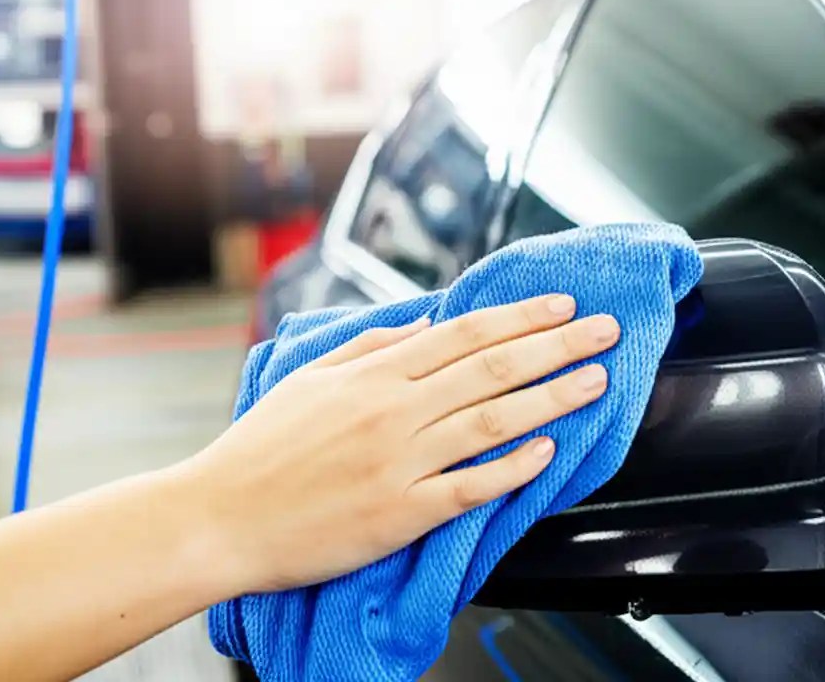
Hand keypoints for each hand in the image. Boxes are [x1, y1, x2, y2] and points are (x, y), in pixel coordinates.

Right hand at [180, 294, 618, 595]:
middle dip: (557, 345)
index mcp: (373, 375)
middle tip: (605, 331)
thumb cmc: (261, 449)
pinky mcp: (400, 513)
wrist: (218, 519)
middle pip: (493, 368)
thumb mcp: (309, 378)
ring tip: (596, 381)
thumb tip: (424, 322)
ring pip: (493, 421)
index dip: (522, 316)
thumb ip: (370, 346)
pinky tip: (548, 453)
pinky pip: (469, 487)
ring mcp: (399, 463)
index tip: (565, 305)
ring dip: (552, 397)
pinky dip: (512, 468)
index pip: (464, 333)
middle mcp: (393, 411)